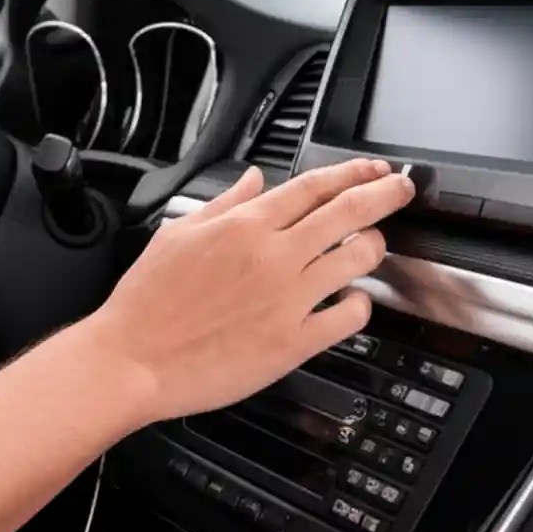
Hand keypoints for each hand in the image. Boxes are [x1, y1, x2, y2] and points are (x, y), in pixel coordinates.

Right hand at [83, 159, 414, 423]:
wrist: (132, 360)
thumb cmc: (147, 302)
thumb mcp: (178, 233)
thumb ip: (224, 202)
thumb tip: (255, 179)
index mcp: (244, 226)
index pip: (315, 187)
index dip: (354, 173)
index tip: (374, 171)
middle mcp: (272, 257)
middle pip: (349, 213)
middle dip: (385, 196)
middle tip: (400, 192)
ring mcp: (287, 300)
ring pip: (357, 259)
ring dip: (373, 248)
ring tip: (370, 248)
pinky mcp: (292, 343)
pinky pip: (348, 317)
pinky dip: (359, 305)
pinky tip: (351, 301)